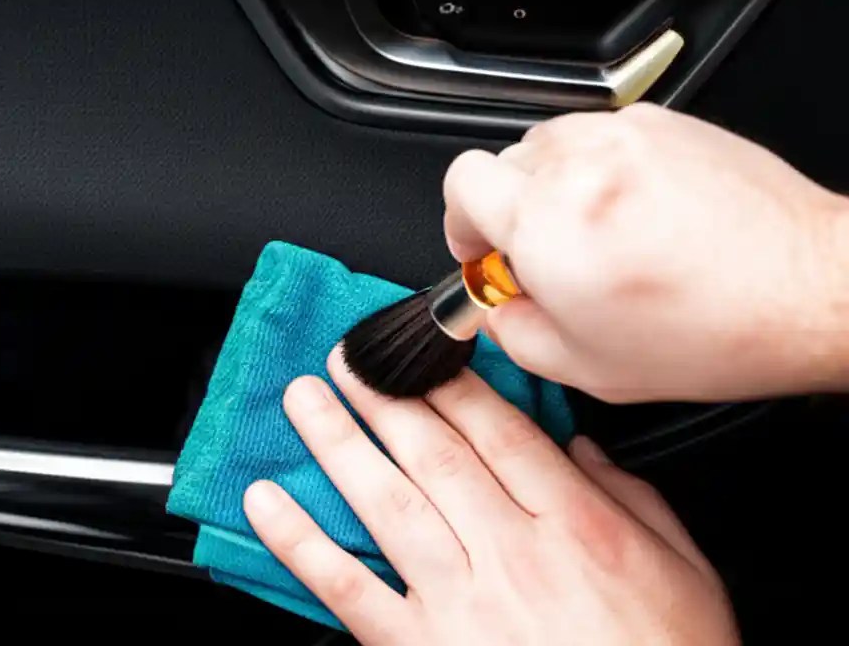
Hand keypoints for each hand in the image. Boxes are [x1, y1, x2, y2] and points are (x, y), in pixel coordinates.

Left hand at [243, 350, 738, 645]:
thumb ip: (632, 499)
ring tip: (302, 400)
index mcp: (577, 527)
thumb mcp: (687, 576)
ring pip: (387, 501)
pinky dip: (299, 542)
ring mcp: (459, 601)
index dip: (450, 386)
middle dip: (384, 397)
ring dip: (337, 444)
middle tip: (346, 356)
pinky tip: (266, 504)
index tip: (418, 352)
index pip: (499, 433)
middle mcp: (511, 553)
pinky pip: (347, 587)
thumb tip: (579, 448)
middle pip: (434, 453)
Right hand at [443, 102, 848, 402]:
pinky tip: (634, 212)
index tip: (481, 250)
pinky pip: (602, 136)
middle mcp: (578, 166)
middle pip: (500, 166)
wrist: (807, 289)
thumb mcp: (586, 367)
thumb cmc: (714, 330)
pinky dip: (602, 169)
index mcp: (546, 224)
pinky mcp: (663, 122)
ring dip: (554, 185)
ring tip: (596, 232)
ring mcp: (623, 136)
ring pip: (549, 145)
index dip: (461, 222)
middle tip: (548, 256)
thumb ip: (512, 333)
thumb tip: (495, 307)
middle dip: (510, 211)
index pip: (460, 183)